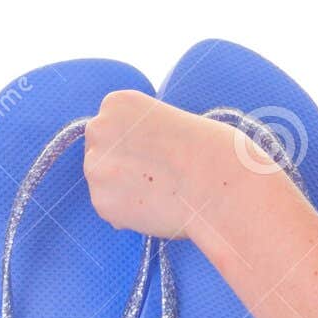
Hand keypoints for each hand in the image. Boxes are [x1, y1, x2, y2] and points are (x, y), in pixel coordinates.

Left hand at [82, 89, 223, 238]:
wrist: (222, 185)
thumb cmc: (212, 151)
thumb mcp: (173, 121)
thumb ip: (143, 133)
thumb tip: (131, 159)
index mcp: (117, 102)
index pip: (111, 126)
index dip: (135, 143)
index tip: (157, 153)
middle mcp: (98, 129)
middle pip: (101, 152)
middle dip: (123, 166)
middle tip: (157, 178)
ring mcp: (96, 166)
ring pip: (104, 183)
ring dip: (125, 191)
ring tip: (162, 193)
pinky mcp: (101, 202)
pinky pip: (111, 210)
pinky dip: (129, 214)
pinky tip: (157, 208)